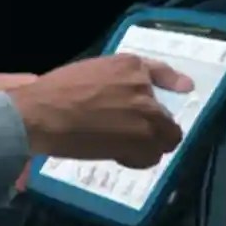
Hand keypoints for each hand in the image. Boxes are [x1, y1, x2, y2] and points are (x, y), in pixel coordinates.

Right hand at [6, 54, 194, 168]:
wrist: (41, 114)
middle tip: (127, 135)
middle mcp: (143, 87)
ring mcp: (145, 114)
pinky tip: (116, 155)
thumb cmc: (53, 93)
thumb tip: (123, 100)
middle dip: (151, 128)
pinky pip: (150, 156)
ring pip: (164, 138)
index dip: (172, 82)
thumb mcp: (88, 73)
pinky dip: (136, 159)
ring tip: (121, 148)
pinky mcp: (141, 140)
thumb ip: (115, 82)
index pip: (159, 71)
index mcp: (128, 65)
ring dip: (146, 146)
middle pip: (165, 117)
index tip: (184, 88)